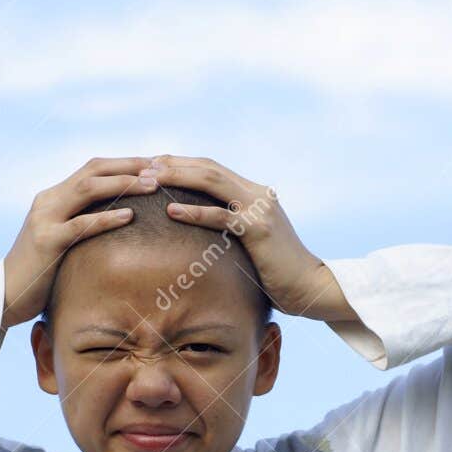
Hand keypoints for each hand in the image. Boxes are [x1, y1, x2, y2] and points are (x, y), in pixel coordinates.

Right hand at [1, 157, 159, 328]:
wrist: (4, 296)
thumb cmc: (39, 273)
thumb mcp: (61, 241)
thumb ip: (81, 225)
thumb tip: (119, 222)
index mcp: (53, 197)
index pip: (92, 169)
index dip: (124, 163)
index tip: (153, 165)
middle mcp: (48, 201)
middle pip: (93, 170)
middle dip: (129, 166)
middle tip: (160, 167)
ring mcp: (45, 219)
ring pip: (88, 190)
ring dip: (123, 184)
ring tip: (152, 185)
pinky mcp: (47, 242)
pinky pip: (81, 225)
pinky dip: (106, 218)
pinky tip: (130, 216)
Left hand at [139, 155, 350, 320]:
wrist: (310, 287)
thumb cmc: (277, 271)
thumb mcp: (250, 243)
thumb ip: (230, 228)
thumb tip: (198, 230)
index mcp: (254, 193)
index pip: (211, 169)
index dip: (180, 164)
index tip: (151, 166)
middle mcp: (257, 194)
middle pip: (208, 168)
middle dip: (173, 164)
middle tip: (141, 165)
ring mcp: (260, 210)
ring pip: (213, 182)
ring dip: (178, 177)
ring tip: (149, 178)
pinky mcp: (260, 230)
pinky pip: (222, 216)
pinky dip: (195, 212)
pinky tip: (171, 211)